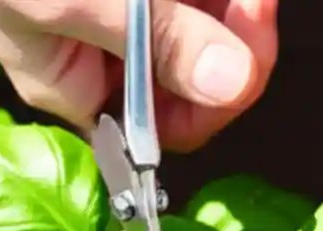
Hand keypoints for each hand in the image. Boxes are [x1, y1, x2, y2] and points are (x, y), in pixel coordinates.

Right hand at [0, 0, 277, 150]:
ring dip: (232, 4)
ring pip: (204, 19)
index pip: (169, 126)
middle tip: (254, 3)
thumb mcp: (68, 2)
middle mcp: (104, 50)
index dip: (216, 101)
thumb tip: (229, 84)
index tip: (245, 62)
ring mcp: (121, 8)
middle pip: (199, 69)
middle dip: (235, 37)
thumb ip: (153, 42)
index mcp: (79, 84)